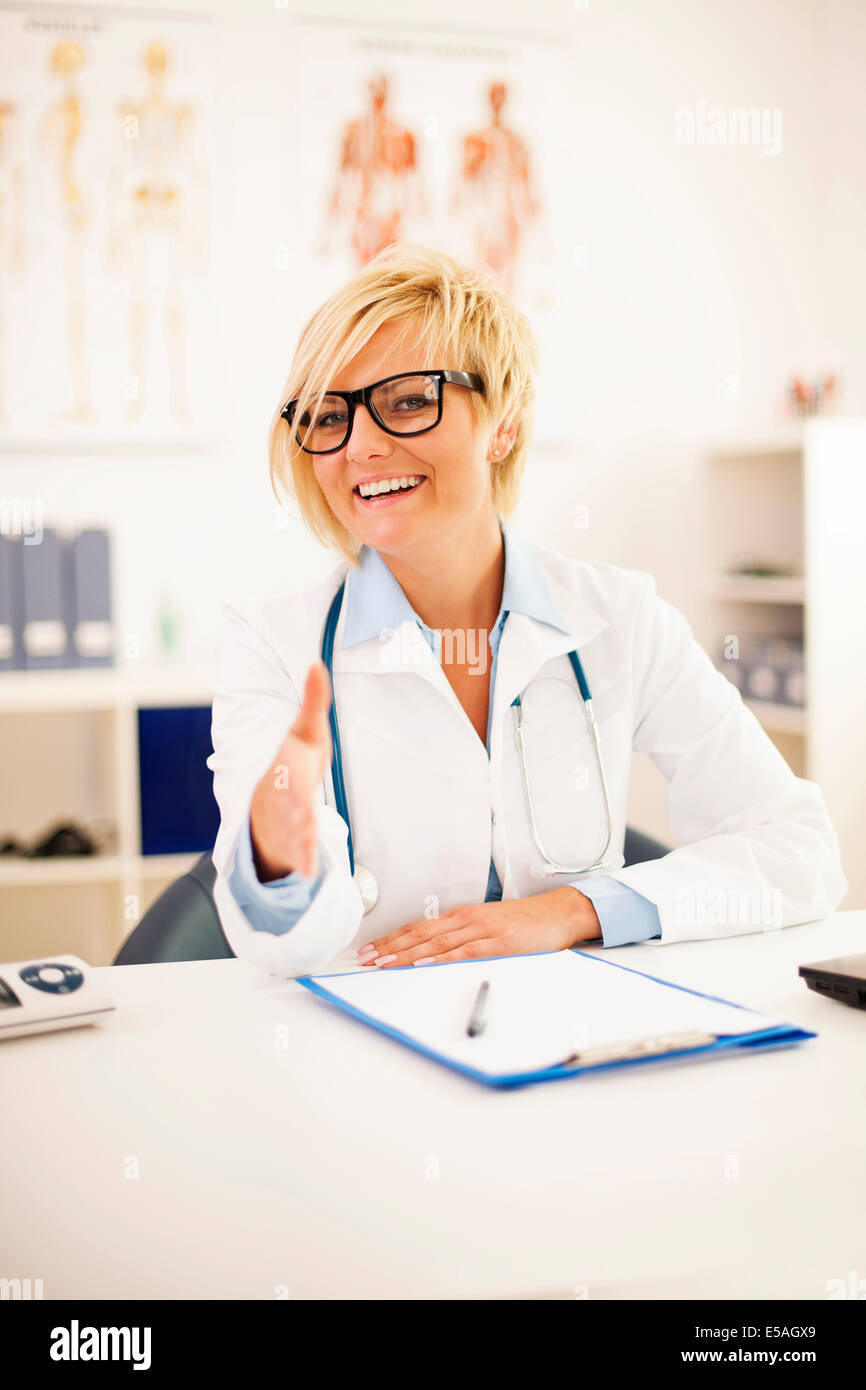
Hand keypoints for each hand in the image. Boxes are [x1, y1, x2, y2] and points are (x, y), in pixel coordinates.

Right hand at [249, 659, 331, 880]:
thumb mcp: (305, 732)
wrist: (271, 804)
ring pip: (291, 831)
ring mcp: (283, 821)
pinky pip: (296, 853)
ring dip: (298, 840)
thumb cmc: (293, 764)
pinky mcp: (292, 842)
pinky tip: (307, 873)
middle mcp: (279, 794)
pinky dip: (300, 863)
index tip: (298, 768)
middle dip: (295, 809)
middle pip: (288, 802)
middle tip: (303, 816)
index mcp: (283, 765)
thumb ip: (313, 701)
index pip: (287, 766)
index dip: (293, 768)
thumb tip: (316, 663)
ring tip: (306, 851)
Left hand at [356, 886, 601, 967]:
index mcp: (463, 916)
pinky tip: (424, 964)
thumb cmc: (525, 922)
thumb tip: (433, 954)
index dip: (392, 938)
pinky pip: (465, 952)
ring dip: (407, 954)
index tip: (371, 949)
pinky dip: (442, 959)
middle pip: (420, 934)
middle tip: (366, 958)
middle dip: (390, 947)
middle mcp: (468, 919)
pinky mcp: (500, 943)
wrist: (558, 914)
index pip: (419, 927)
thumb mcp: (489, 925)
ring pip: (436, 943)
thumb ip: (464, 937)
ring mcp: (483, 930)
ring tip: (384, 963)